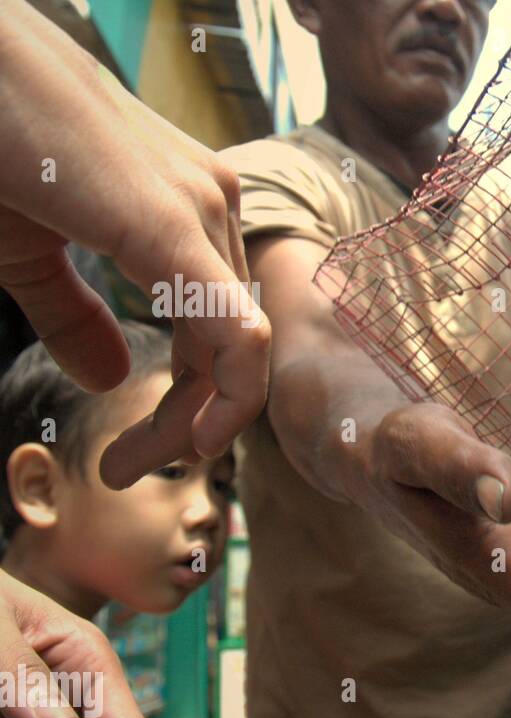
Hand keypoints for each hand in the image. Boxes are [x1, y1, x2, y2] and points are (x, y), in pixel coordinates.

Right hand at [0, 1, 269, 489]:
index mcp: (186, 216)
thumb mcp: (28, 250)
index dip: (188, 407)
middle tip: (127, 471)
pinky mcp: (174, 219)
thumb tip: (109, 377)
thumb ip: (74, 314)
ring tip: (129, 465)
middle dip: (191, 424)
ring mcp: (203, 208)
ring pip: (238, 349)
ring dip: (196, 422)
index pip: (218, 335)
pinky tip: (192, 439)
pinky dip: (227, 395)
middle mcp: (211, 209)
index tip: (129, 458)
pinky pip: (233, 328)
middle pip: (233, 348)